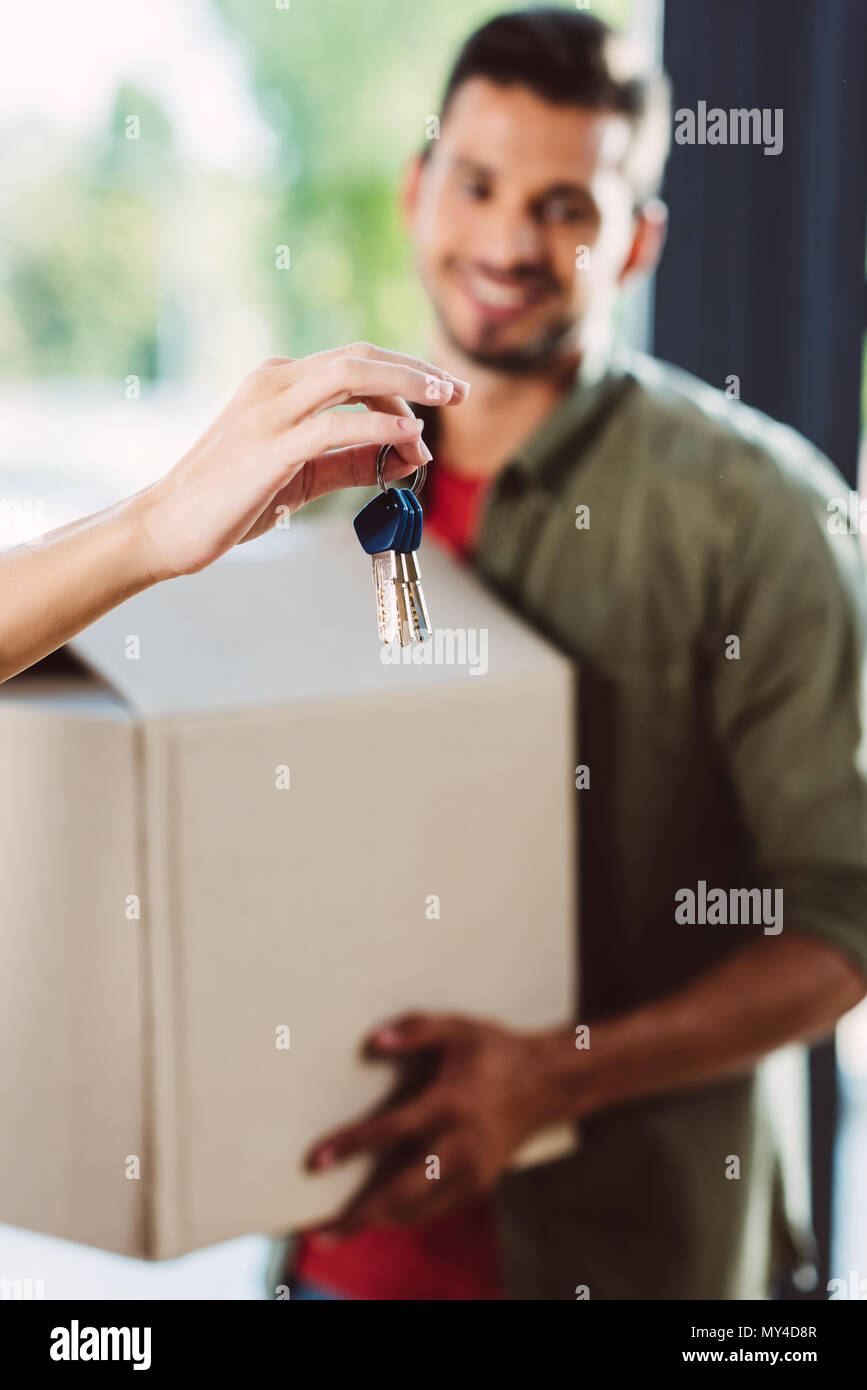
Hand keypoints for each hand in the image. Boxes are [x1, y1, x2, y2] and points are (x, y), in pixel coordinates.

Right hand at [134, 343, 468, 581]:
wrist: (168, 527)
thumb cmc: (229, 501)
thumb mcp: (300, 475)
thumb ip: (349, 461)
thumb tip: (406, 454)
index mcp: (277, 383)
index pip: (354, 361)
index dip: (405, 373)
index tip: (443, 394)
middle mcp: (273, 385)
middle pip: (359, 357)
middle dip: (416, 370)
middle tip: (457, 391)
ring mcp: (268, 412)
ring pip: (349, 375)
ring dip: (405, 385)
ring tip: (442, 404)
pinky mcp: (268, 448)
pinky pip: (333, 425)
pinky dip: (377, 426)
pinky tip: (407, 438)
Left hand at [305, 1012, 553, 1237]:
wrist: (547, 1082)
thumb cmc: (494, 1050)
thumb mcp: (459, 1028)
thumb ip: (416, 1028)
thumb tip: (373, 1039)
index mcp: (449, 1103)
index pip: (391, 1130)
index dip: (351, 1145)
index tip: (315, 1161)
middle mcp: (460, 1144)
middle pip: (402, 1193)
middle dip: (360, 1215)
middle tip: (322, 1232)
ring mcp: (473, 1170)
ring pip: (419, 1210)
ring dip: (378, 1221)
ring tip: (341, 1228)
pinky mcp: (481, 1184)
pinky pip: (437, 1209)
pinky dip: (407, 1214)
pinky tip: (382, 1214)